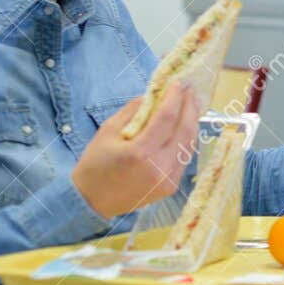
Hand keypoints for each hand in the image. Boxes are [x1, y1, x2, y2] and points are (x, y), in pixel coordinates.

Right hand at [72, 84, 201, 219]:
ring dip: (192, 123)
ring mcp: (168, 179)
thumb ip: (133, 110)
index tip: (179, 84)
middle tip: (189, 92)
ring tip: (190, 106)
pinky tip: (184, 128)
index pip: (167, 118)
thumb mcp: (108, 130)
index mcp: (139, 152)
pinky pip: (185, 158)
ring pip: (189, 145)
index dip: (175, 98)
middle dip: (190, 108)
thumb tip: (154, 95)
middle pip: (185, 131)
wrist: (91, 200)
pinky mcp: (171, 187)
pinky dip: (186, 140)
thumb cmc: (96, 163)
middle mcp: (159, 167)